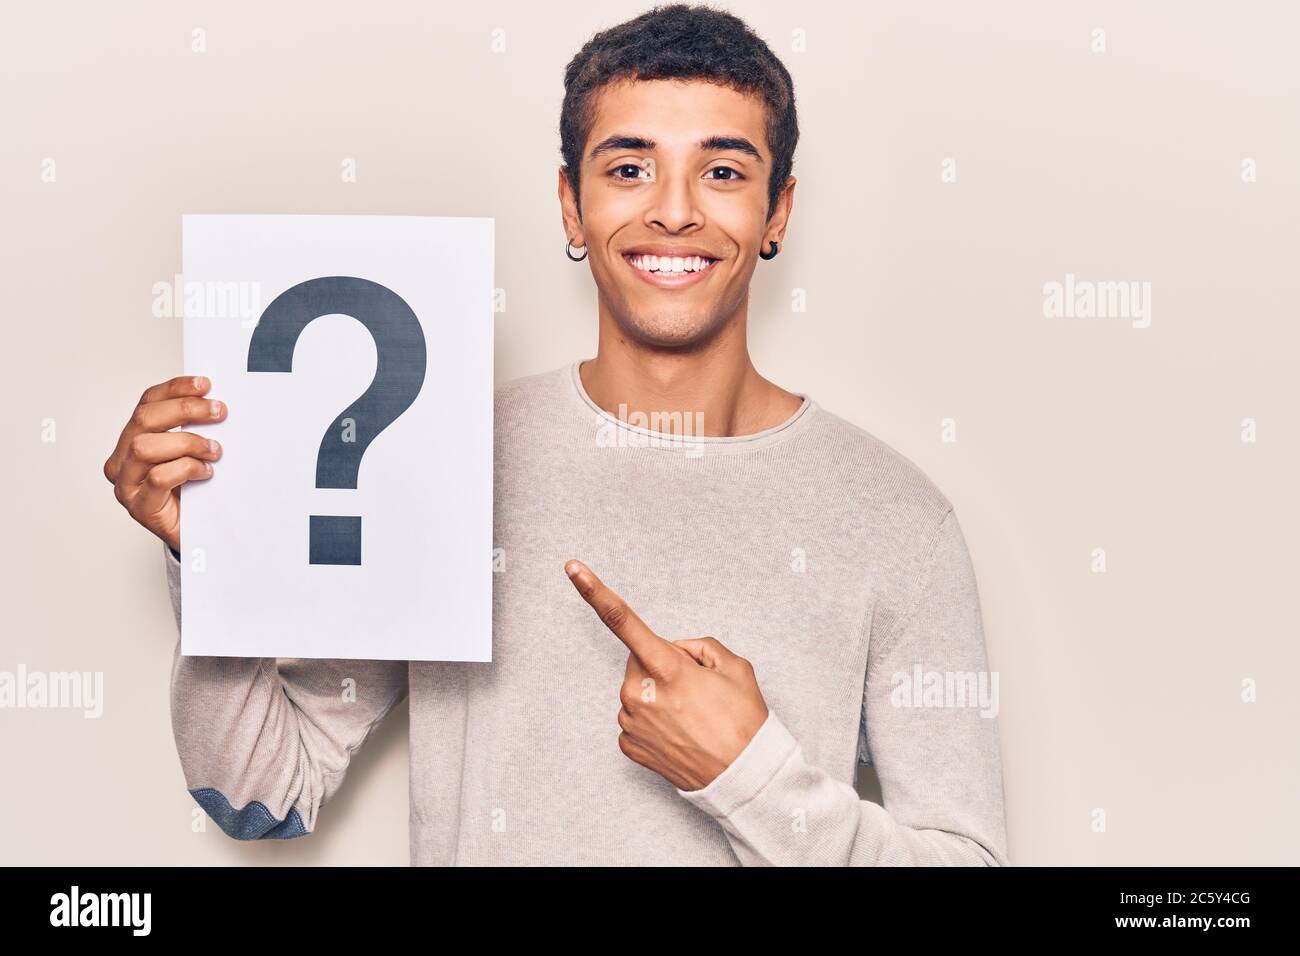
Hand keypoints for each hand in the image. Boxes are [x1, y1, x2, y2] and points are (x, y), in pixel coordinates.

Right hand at [104, 375, 225, 552]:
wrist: (196, 532)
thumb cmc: (193, 489)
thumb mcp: (190, 451)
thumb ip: (191, 427)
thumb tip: (213, 399)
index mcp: (131, 439)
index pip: (147, 403)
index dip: (175, 389)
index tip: (205, 385)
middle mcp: (121, 460)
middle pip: (145, 420)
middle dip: (185, 410)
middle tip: (219, 412)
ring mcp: (126, 485)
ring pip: (146, 447)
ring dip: (187, 442)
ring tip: (214, 450)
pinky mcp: (140, 508)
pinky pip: (158, 478)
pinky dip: (187, 469)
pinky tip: (206, 472)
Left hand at [564, 559, 768, 790]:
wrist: (744, 779)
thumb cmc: (743, 723)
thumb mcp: (735, 667)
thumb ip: (699, 646)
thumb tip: (674, 650)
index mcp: (667, 668)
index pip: (623, 621)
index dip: (595, 591)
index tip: (572, 568)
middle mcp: (640, 694)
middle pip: (639, 659)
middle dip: (662, 664)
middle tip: (696, 689)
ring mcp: (632, 721)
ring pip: (637, 689)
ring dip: (658, 694)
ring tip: (692, 715)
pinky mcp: (629, 745)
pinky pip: (635, 717)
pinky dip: (653, 719)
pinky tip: (678, 732)